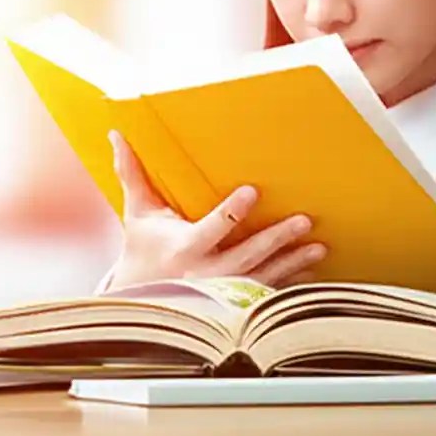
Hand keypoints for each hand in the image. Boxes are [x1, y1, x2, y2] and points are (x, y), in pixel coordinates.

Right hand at [105, 131, 327, 290]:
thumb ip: (132, 174)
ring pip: (263, 277)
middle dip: (276, 239)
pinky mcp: (234, 301)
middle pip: (246, 256)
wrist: (142, 297)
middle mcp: (206, 273)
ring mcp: (223, 291)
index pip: (213, 228)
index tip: (253, 191)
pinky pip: (267, 294)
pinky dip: (291, 284)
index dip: (233, 211)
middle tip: (304, 220)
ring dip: (292, 262)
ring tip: (319, 247)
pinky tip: (312, 272)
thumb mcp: (138, 212)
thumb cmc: (144, 247)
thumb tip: (116, 133)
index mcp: (185, 247)